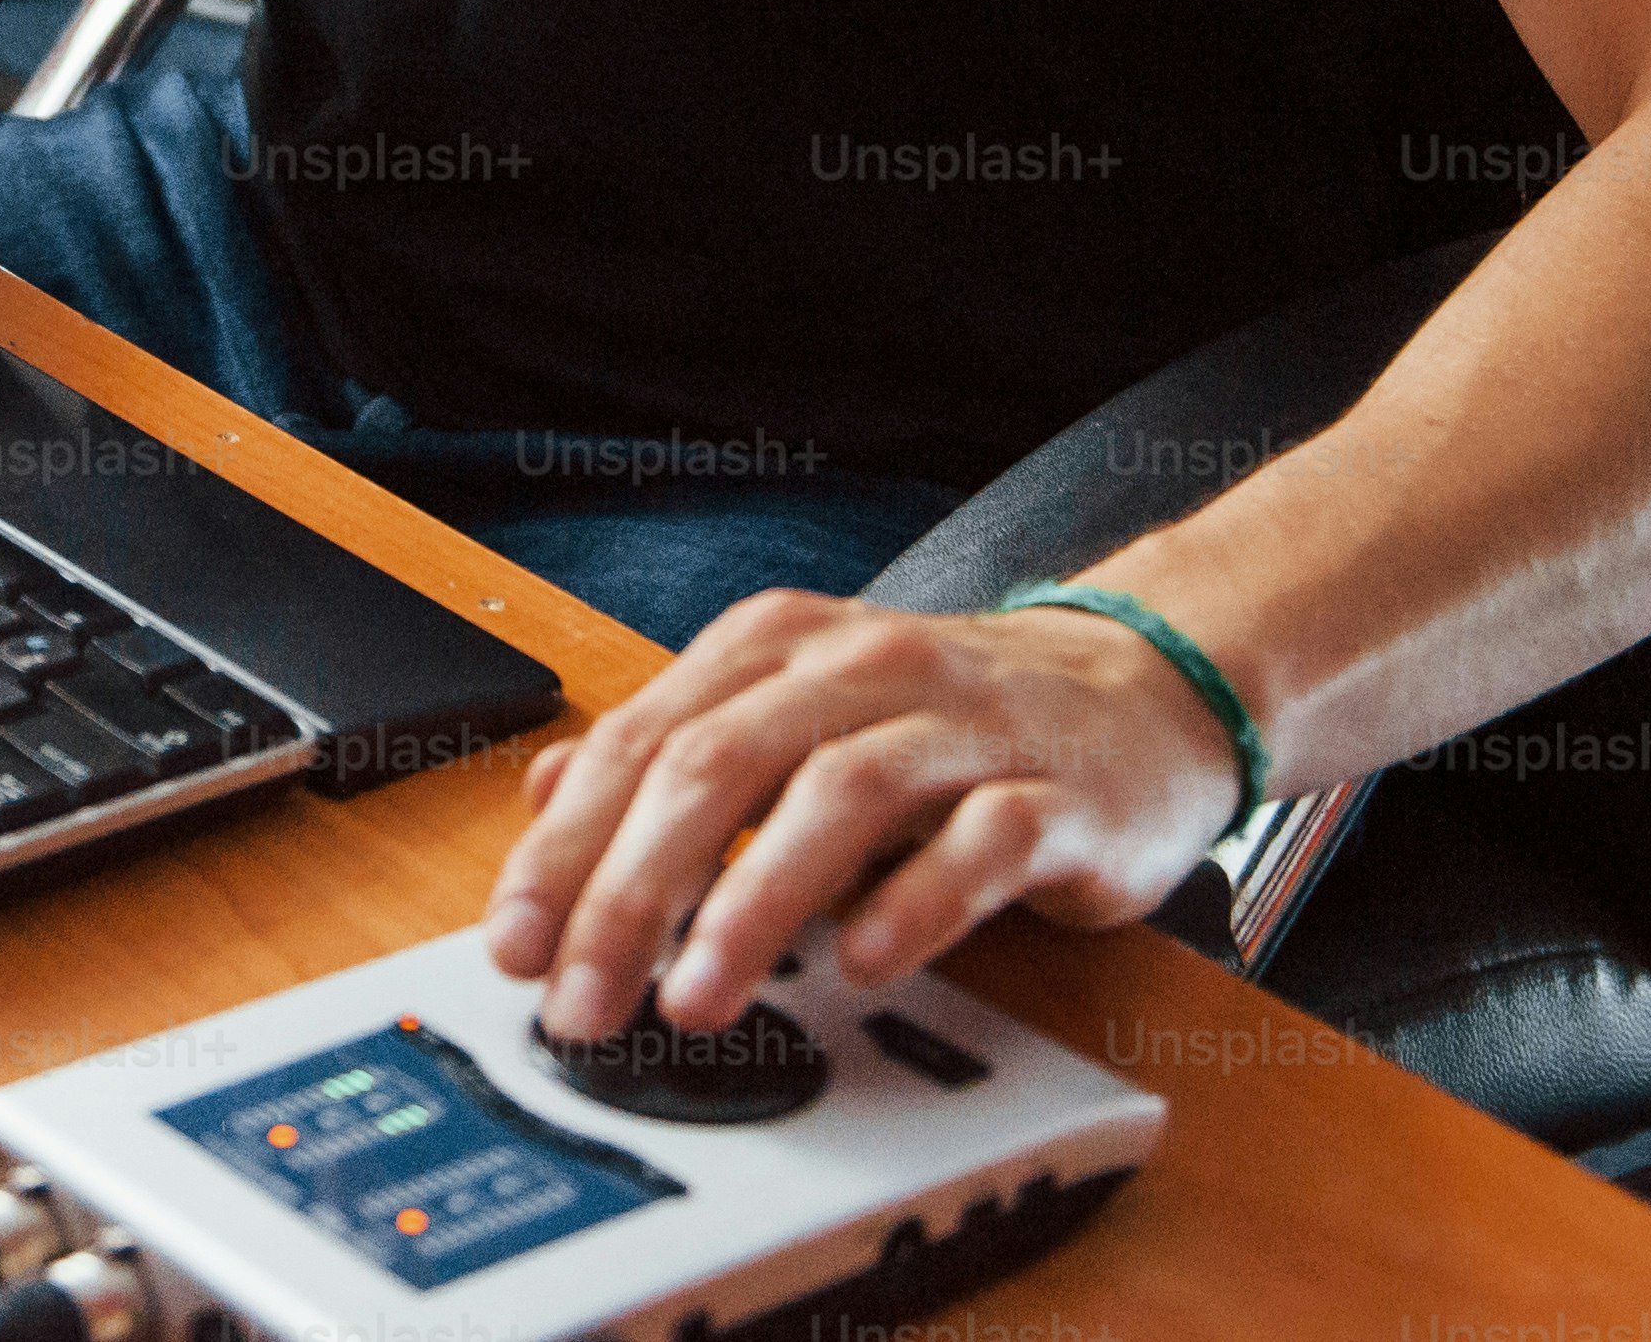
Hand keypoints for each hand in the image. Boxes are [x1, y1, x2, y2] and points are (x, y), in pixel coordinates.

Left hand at [483, 592, 1241, 1029]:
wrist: (1135, 695)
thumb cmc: (944, 725)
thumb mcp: (792, 720)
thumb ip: (674, 753)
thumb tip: (547, 799)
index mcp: (776, 650)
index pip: (643, 742)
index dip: (567, 849)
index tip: (515, 945)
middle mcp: (860, 668)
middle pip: (719, 766)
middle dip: (633, 892)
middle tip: (584, 1001)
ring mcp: (962, 726)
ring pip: (836, 796)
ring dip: (752, 905)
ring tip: (695, 1001)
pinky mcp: (1053, 792)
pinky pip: (977, 842)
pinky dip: (912, 902)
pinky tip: (860, 963)